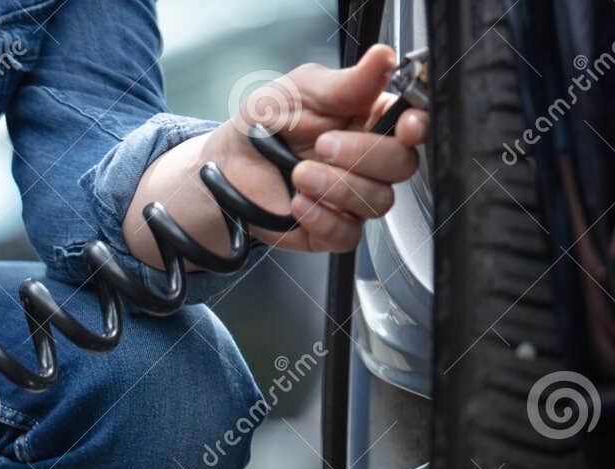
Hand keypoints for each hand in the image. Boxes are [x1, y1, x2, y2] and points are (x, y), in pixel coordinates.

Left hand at [209, 44, 429, 252]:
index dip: (416, 128)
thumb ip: (345, 83)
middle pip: (402, 166)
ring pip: (377, 201)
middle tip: (323, 144)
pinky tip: (298, 202)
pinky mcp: (332, 229)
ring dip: (337, 187)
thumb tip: (382, 57)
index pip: (415, 126)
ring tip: (299, 173)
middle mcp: (369, 160)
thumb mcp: (300, 91)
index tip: (404, 127)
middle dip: (363, 155)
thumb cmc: (264, 125)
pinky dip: (323, 218)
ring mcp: (353, 197)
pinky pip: (347, 234)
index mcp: (371, 120)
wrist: (227, 167)